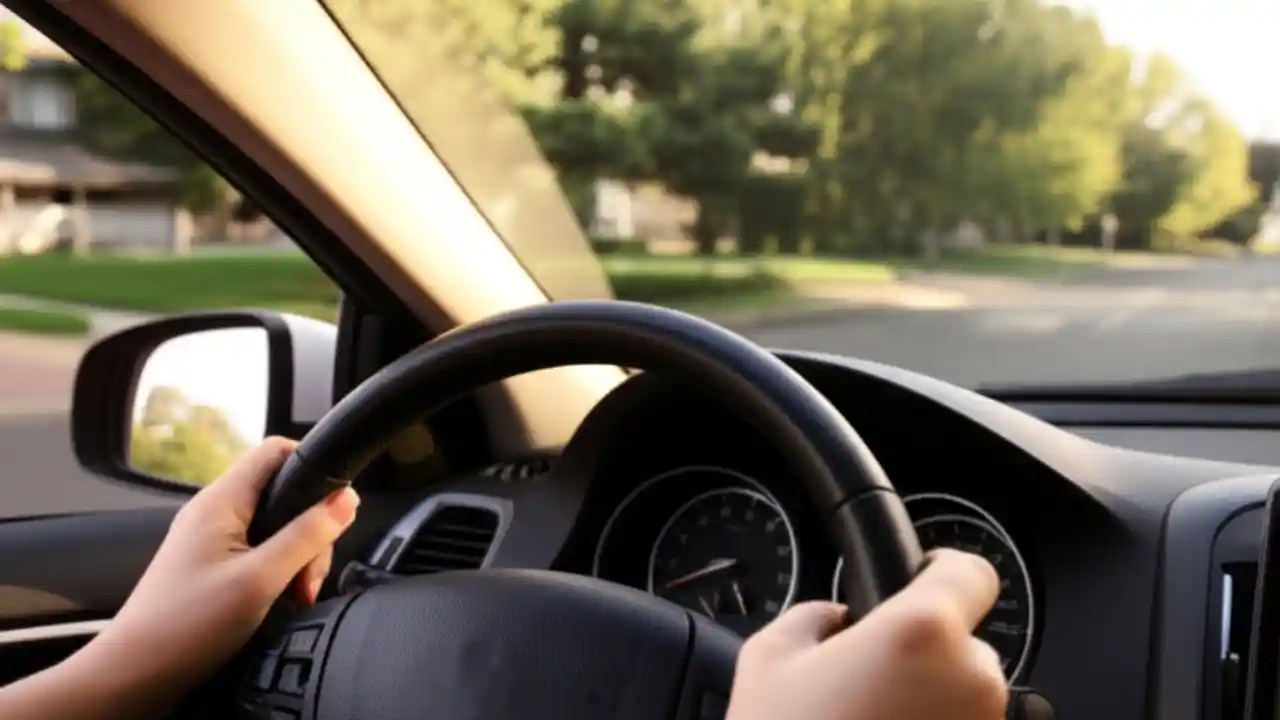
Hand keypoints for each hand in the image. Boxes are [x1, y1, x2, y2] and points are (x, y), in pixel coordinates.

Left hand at [0, 437, 359, 719]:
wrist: (133, 677)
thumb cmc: (182, 628)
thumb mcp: (260, 579)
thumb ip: (307, 536)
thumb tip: (346, 501)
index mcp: (221, 502)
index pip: (276, 451)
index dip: (313, 467)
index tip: (335, 507)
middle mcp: (214, 514)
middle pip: (284, 496)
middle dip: (310, 533)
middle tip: (307, 576)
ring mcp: (212, 542)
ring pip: (276, 530)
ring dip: (297, 560)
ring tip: (293, 597)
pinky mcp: (213, 569)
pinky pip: (261, 556)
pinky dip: (279, 576)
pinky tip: (278, 603)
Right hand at [726, 549, 1006, 719]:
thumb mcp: (768, 660)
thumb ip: (814, 617)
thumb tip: (836, 621)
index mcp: (921, 633)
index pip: (971, 573)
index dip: (942, 571)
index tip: (925, 578)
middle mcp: (972, 682)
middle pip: (962, 642)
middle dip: (921, 655)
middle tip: (867, 683)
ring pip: (966, 697)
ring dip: (931, 703)